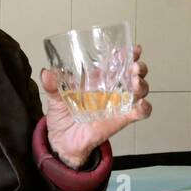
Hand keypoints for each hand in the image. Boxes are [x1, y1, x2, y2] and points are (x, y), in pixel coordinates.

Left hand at [40, 43, 150, 167]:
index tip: (133, 49)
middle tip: (135, 66)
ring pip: (140, 90)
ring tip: (136, 83)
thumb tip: (46, 73)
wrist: (63, 142)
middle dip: (139, 67)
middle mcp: (112, 90)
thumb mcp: (54, 98)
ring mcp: (119, 104)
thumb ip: (52, 86)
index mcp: (98, 79)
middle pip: (133, 74)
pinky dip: (144, 108)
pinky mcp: (121, 120)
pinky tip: (141, 104)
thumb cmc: (62, 116)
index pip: (116, 62)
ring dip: (142, 84)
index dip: (126, 54)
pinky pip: (139, 113)